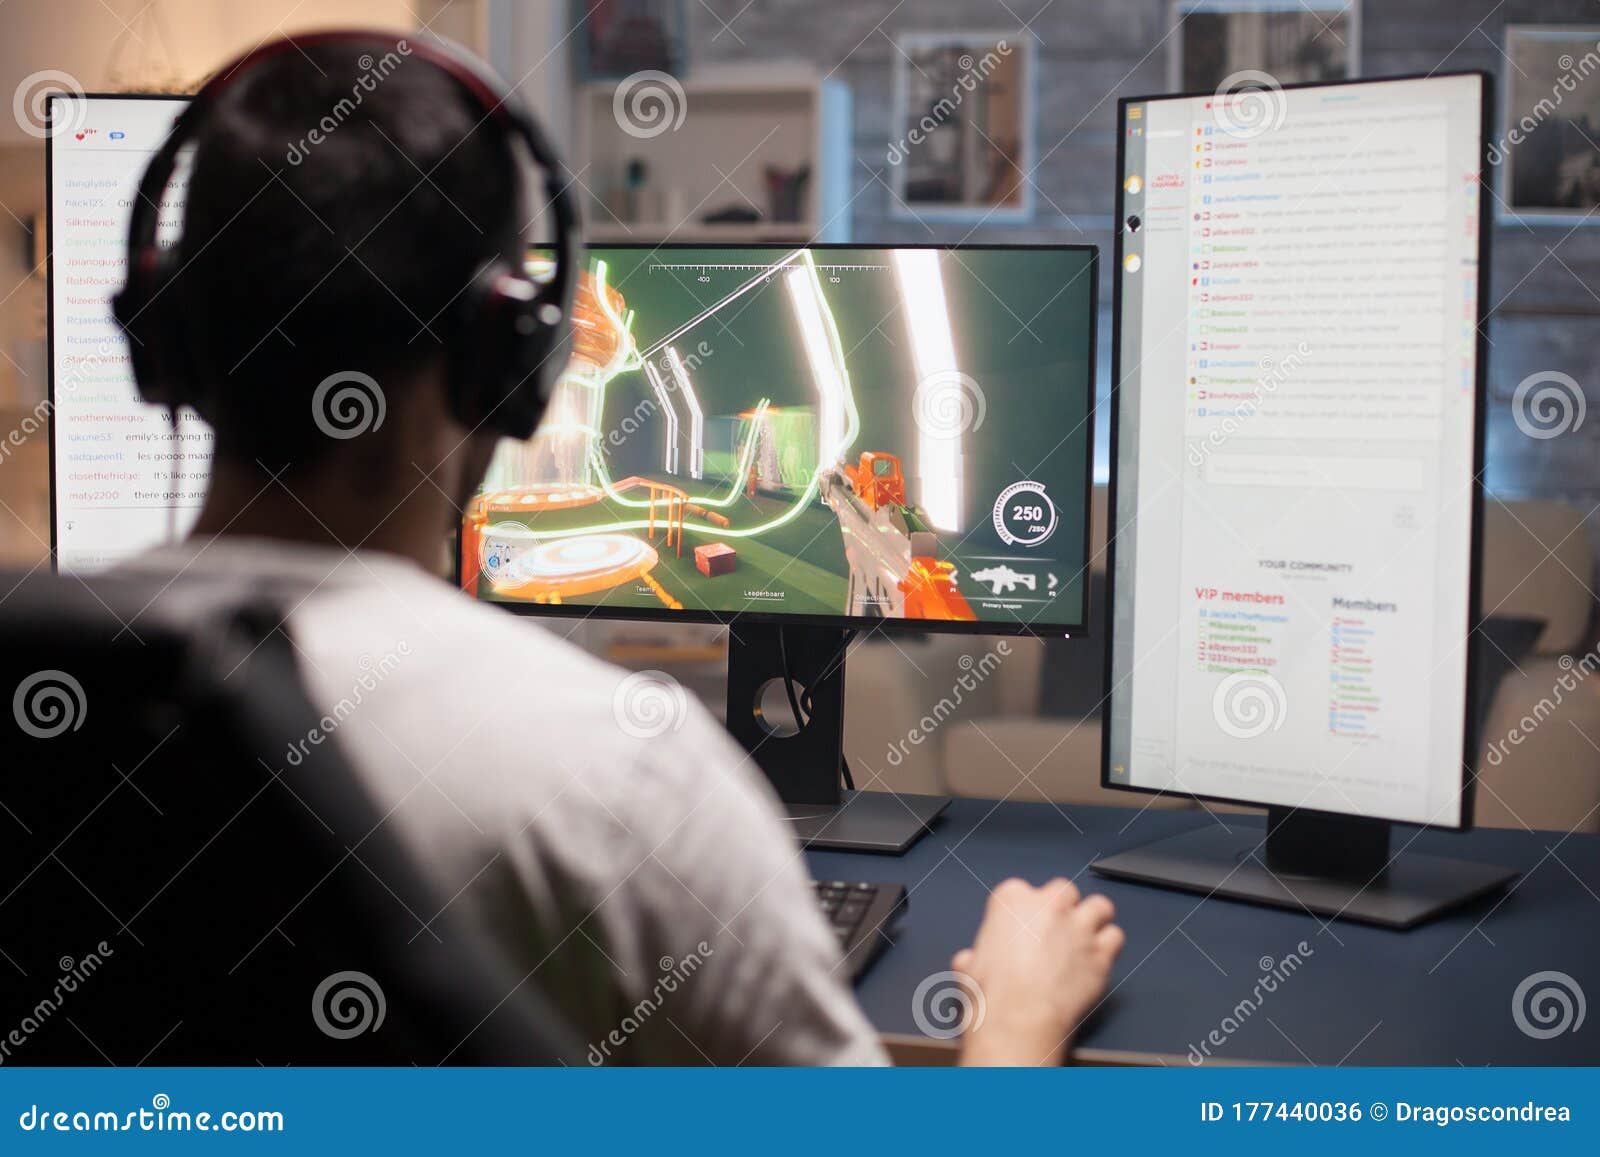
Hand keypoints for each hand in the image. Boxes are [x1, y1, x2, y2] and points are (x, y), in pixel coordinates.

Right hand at [953, 877, 1123, 1065]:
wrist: (1018, 1019)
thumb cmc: (991, 993)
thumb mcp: (970, 966)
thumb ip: (975, 956)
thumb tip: (969, 961)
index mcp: (1012, 900)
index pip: (1021, 889)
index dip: (1025, 909)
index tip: (1024, 926)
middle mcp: (1049, 906)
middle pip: (1064, 890)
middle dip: (1062, 907)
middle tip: (1056, 930)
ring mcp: (1078, 927)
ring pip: (1099, 906)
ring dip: (1094, 918)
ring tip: (1087, 935)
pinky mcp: (1100, 952)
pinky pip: (1115, 937)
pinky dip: (1109, 945)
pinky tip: (1098, 957)